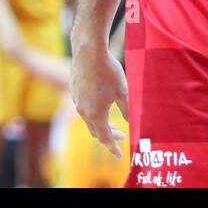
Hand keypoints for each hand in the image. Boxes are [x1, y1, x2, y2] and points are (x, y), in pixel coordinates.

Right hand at [71, 39, 128, 158]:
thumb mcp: (123, 91)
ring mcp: (76, 101)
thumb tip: (133, 123)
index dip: (113, 147)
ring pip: (88, 120)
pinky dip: (94, 114)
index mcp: (95, 114)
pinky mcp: (74, 91)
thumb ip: (128, 109)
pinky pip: (83, 109)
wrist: (88, 51)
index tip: (119, 155)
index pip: (105, 137)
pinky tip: (102, 106)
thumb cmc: (108, 71)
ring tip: (113, 124)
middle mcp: (83, 111)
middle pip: (95, 131)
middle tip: (122, 137)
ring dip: (101, 125)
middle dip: (109, 137)